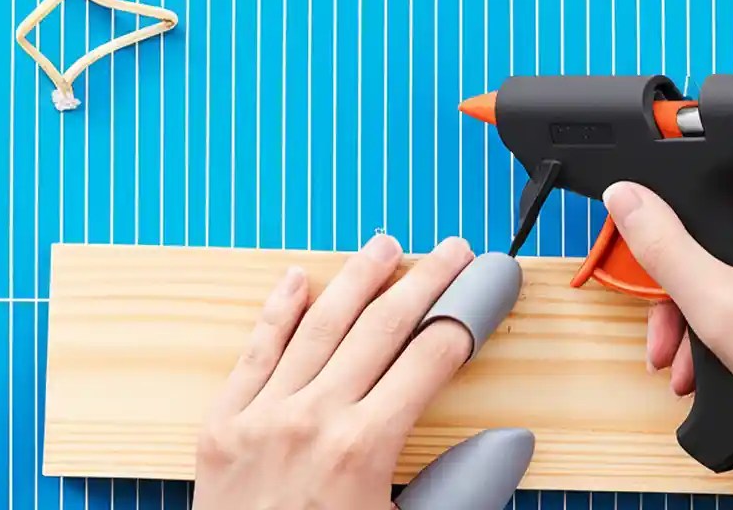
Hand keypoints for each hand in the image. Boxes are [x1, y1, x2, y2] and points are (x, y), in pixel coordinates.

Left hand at [192, 235, 531, 509]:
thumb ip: (464, 487)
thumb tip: (511, 442)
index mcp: (364, 446)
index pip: (431, 356)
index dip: (466, 316)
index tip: (486, 289)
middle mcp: (314, 418)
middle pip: (383, 326)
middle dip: (426, 280)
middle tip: (451, 251)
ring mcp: (263, 415)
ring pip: (320, 324)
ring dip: (358, 278)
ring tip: (385, 246)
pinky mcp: (222, 423)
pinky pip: (255, 351)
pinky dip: (277, 310)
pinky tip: (297, 278)